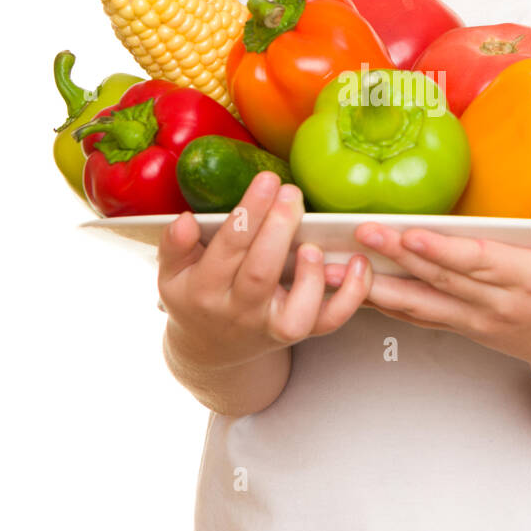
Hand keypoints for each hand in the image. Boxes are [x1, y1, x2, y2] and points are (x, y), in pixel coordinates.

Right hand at [157, 171, 372, 370]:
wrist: (213, 350)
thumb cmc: (196, 298)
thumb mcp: (172, 275)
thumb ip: (173, 247)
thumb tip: (185, 220)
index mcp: (205, 291)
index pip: (229, 248)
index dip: (249, 214)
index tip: (266, 180)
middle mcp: (239, 311)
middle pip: (261, 274)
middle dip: (279, 230)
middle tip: (292, 192)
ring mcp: (272, 327)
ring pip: (297, 309)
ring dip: (310, 275)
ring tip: (312, 241)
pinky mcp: (299, 333)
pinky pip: (330, 321)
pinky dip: (351, 296)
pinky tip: (358, 264)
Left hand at [324, 203, 530, 371]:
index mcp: (526, 280)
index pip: (477, 263)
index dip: (441, 250)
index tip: (409, 234)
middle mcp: (494, 303)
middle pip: (438, 278)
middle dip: (395, 256)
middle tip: (359, 234)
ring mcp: (474, 318)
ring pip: (419, 302)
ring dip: (375, 284)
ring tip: (338, 268)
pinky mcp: (461, 326)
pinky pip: (418, 315)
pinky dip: (384, 302)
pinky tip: (351, 288)